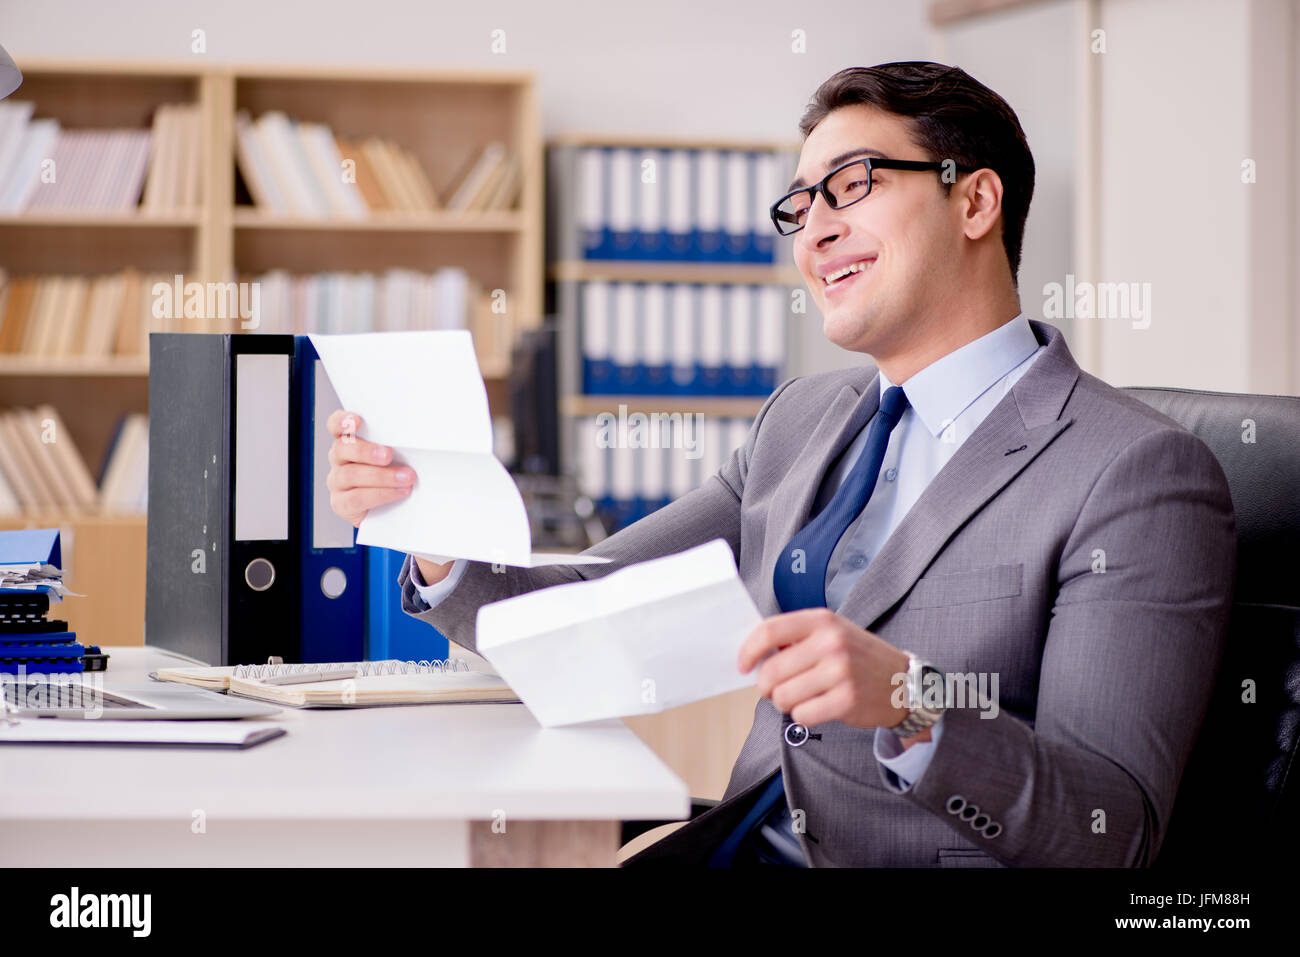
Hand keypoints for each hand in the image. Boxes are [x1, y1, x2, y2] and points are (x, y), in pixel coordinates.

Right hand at [325, 409, 413, 527]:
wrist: (393, 509)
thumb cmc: (396, 473)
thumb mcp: (397, 455)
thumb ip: (397, 444)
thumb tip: (416, 438)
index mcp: (349, 441)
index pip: (336, 425)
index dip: (342, 421)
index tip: (357, 421)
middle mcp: (339, 459)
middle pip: (342, 449)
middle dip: (366, 451)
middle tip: (389, 455)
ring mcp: (337, 482)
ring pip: (351, 474)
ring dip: (382, 476)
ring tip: (406, 478)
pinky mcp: (341, 504)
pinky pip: (356, 498)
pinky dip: (381, 494)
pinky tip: (399, 492)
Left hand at [738, 608, 920, 738]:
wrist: (905, 681)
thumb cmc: (858, 656)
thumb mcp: (832, 632)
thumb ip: (795, 638)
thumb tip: (753, 656)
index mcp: (822, 621)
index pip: (769, 631)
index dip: (748, 651)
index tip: (743, 665)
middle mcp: (831, 643)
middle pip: (771, 671)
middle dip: (766, 686)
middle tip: (776, 689)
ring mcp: (840, 672)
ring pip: (783, 697)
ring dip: (786, 703)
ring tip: (803, 697)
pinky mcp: (846, 700)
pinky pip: (801, 715)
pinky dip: (804, 715)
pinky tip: (818, 707)